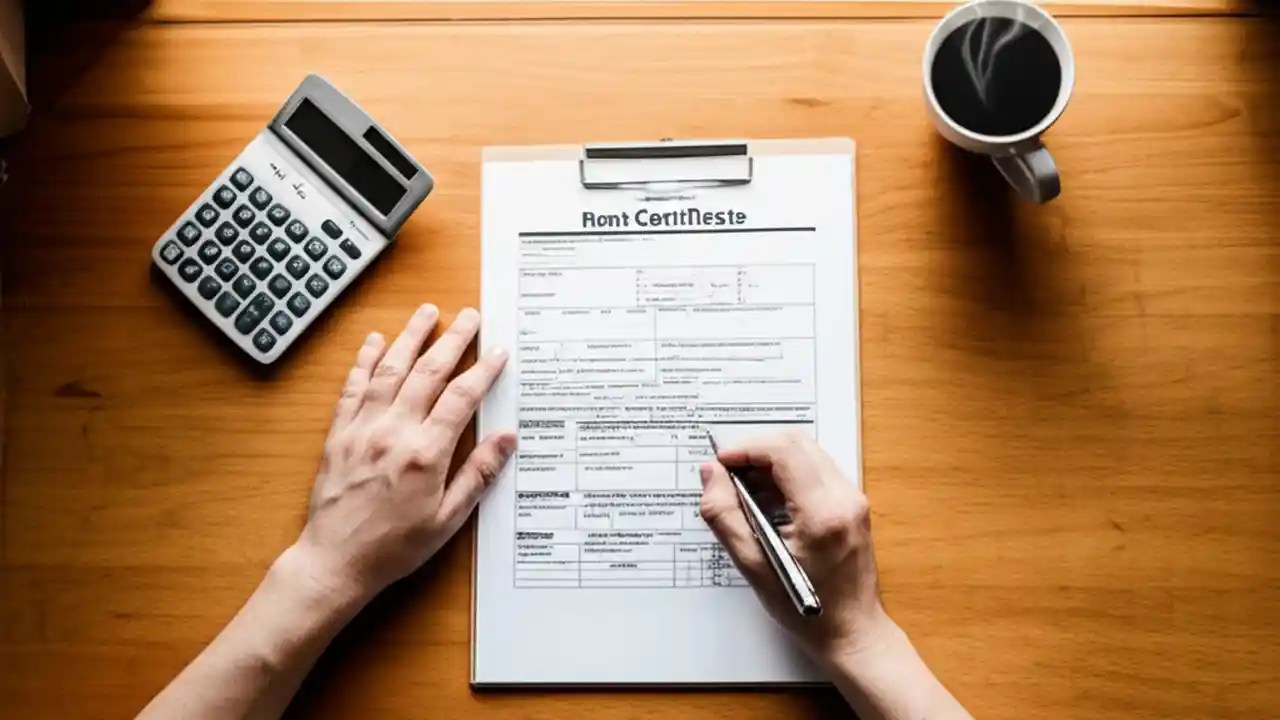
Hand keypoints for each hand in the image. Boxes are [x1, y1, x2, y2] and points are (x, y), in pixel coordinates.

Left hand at [294, 304, 514, 602]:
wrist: (335, 562)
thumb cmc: (394, 547)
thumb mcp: (448, 520)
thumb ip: (478, 475)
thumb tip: (506, 439)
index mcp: (425, 454)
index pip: (461, 399)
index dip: (482, 371)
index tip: (498, 352)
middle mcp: (394, 433)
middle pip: (428, 373)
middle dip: (452, 340)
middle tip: (469, 316)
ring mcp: (363, 430)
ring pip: (390, 370)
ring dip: (411, 337)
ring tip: (427, 312)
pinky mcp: (339, 434)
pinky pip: (353, 388)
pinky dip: (365, 360)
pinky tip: (375, 340)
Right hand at [699, 432, 888, 663]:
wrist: (853, 632)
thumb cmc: (809, 611)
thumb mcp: (754, 566)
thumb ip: (725, 516)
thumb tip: (711, 474)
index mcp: (822, 513)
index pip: (783, 451)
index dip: (745, 448)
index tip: (721, 463)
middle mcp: (844, 498)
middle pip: (796, 443)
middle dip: (757, 450)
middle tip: (728, 473)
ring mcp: (853, 499)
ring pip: (807, 452)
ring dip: (771, 461)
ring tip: (745, 491)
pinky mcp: (853, 504)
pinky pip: (816, 470)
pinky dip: (787, 474)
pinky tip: (768, 501)